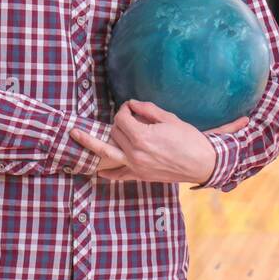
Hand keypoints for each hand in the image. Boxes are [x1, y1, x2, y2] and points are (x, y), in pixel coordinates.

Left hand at [71, 100, 225, 184]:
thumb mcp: (170, 119)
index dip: (124, 109)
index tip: (130, 107)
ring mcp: (136, 166)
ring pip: (108, 151)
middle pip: (114, 132)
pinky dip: (107, 172)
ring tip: (76, 135)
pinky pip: (118, 175)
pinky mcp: (140, 175)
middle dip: (117, 122)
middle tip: (126, 118)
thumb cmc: (190, 140)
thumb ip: (148, 110)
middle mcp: (135, 153)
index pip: (121, 119)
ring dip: (92, 143)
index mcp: (142, 137)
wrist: (203, 164)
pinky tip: (99, 169)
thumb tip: (132, 104)